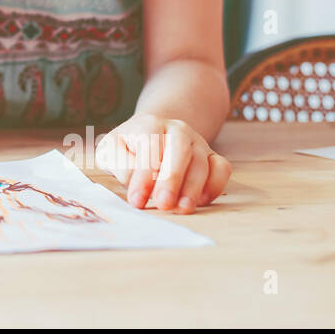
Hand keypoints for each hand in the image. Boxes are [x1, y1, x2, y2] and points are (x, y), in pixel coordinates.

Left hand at [94, 114, 230, 212]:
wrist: (152, 135)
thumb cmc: (128, 149)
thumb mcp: (112, 151)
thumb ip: (118, 162)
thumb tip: (134, 179)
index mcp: (149, 125)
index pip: (148, 147)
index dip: (142, 176)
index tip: (136, 200)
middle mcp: (177, 129)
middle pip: (179, 150)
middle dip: (172, 179)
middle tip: (163, 203)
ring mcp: (197, 141)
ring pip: (201, 162)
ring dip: (192, 187)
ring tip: (182, 208)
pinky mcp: (211, 155)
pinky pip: (222, 168)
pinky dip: (214, 185)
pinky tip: (201, 201)